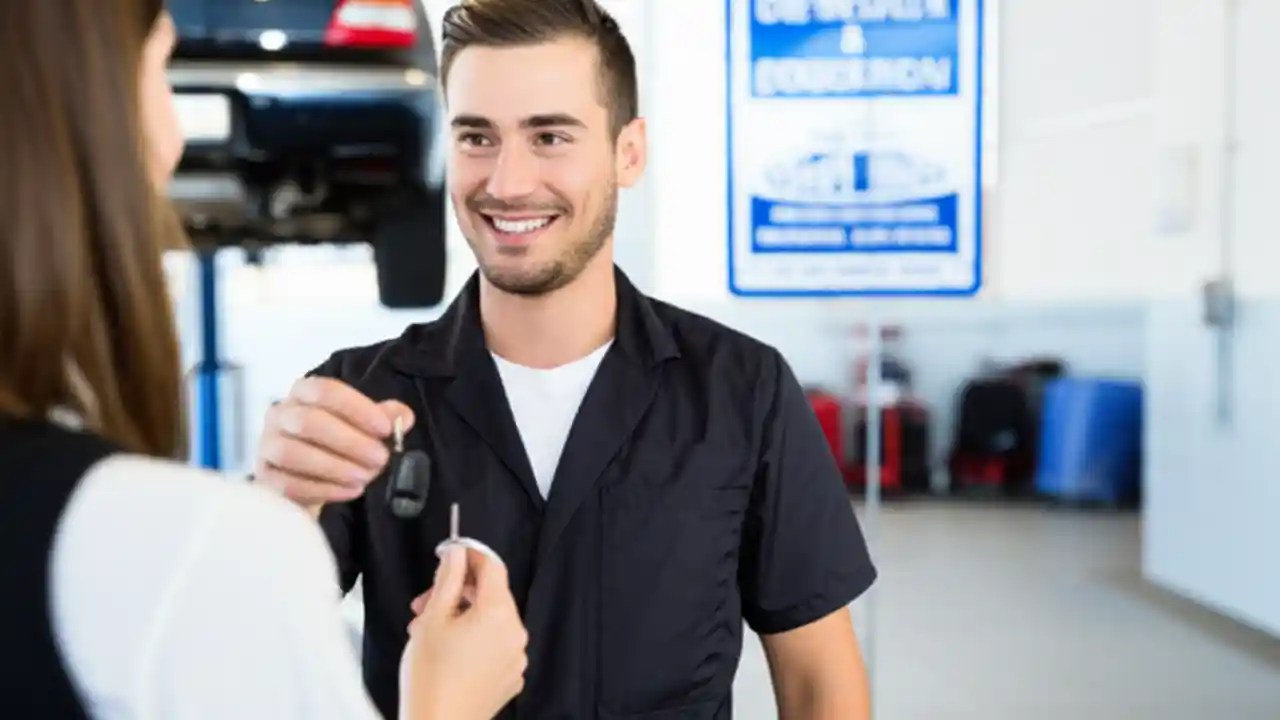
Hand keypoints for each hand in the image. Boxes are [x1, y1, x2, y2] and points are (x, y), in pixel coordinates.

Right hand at [254, 376, 414, 514]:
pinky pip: (288, 484)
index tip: (385, 428)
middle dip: (350, 442)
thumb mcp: (363, 426)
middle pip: (309, 422)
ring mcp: (267, 446)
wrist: (307, 479)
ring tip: (365, 478)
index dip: (357, 408)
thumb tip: (404, 418)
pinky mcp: (265, 478)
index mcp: (303, 393)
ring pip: (293, 454)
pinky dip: (323, 489)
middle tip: (380, 458)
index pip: (326, 390)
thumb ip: (384, 417)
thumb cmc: (337, 445)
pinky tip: (349, 491)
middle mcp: (280, 414)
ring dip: (335, 467)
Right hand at [400, 546, 528, 719]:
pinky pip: (495, 645)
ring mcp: (515, 657)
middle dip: (457, 593)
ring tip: (430, 632)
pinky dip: (474, 640)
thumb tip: (456, 553)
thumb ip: (447, 578)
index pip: (493, 566)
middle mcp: (515, 633)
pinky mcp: (509, 677)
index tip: (450, 554)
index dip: (470, 555)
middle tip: (426, 604)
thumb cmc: (431, 678)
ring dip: (462, 617)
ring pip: (491, 621)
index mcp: (499, 613)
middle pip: (491, 594)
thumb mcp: (432, 618)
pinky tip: (447, 652)